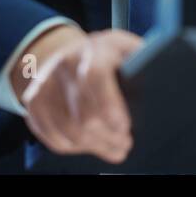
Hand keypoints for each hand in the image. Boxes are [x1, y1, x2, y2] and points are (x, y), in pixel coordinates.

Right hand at [15, 26, 143, 164]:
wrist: (66, 52)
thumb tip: (162, 81)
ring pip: (68, 130)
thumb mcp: (129, 49)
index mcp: (94, 48)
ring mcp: (45, 83)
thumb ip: (145, 63)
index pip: (95, 75)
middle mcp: (65, 63)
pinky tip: (91, 145)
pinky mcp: (33, 103)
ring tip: (114, 148)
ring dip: (95, 146)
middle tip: (125, 144)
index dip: (110, 106)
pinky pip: (53, 136)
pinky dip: (75, 147)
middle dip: (109, 136)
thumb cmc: (107, 56)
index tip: (125, 127)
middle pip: (82, 113)